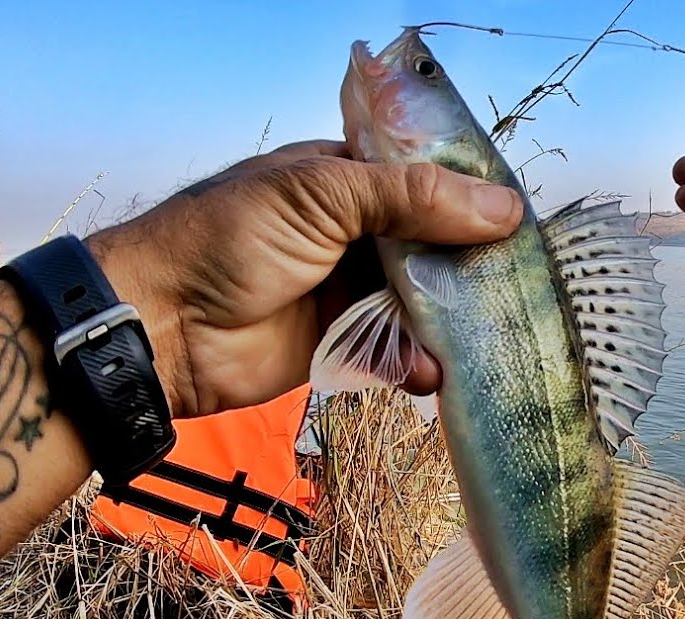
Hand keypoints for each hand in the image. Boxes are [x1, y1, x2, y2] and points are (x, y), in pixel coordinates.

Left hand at [86, 140, 522, 417]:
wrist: (162, 326)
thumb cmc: (231, 239)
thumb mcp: (323, 195)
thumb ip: (411, 198)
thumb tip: (504, 208)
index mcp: (347, 180)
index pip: (427, 182)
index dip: (473, 199)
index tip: (522, 222)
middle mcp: (355, 232)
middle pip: (434, 246)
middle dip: (471, 267)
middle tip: (519, 286)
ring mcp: (350, 290)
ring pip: (423, 302)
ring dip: (453, 320)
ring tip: (490, 335)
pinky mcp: (343, 345)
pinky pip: (397, 352)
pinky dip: (418, 363)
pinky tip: (434, 373)